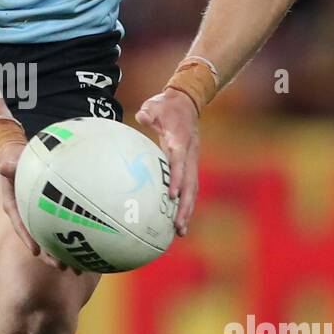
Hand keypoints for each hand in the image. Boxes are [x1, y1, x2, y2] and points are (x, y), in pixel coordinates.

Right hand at [0, 139, 80, 273]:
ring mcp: (40, 216)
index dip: (27, 238)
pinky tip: (87, 253)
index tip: (35, 251)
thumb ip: (9, 165)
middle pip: (38, 239)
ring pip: (51, 239)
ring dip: (64, 255)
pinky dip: (73, 241)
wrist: (23, 160)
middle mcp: (27, 214)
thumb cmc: (17, 161)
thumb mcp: (11, 162)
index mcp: (15, 205)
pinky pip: (62, 229)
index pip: (19, 223)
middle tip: (62, 268)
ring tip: (78, 270)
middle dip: (50, 255)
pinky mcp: (53, 214)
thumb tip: (4, 166)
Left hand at [134, 87, 198, 235]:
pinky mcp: (190, 165)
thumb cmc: (167, 106)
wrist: (187, 103)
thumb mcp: (156, 104)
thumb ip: (149, 112)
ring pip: (192, 190)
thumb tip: (141, 116)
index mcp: (181, 141)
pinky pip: (189, 187)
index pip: (180, 163)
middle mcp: (190, 155)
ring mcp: (192, 161)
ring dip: (187, 210)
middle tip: (178, 226)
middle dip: (185, 206)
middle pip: (190, 184)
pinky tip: (179, 220)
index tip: (172, 196)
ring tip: (180, 231)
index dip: (177, 179)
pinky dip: (186, 204)